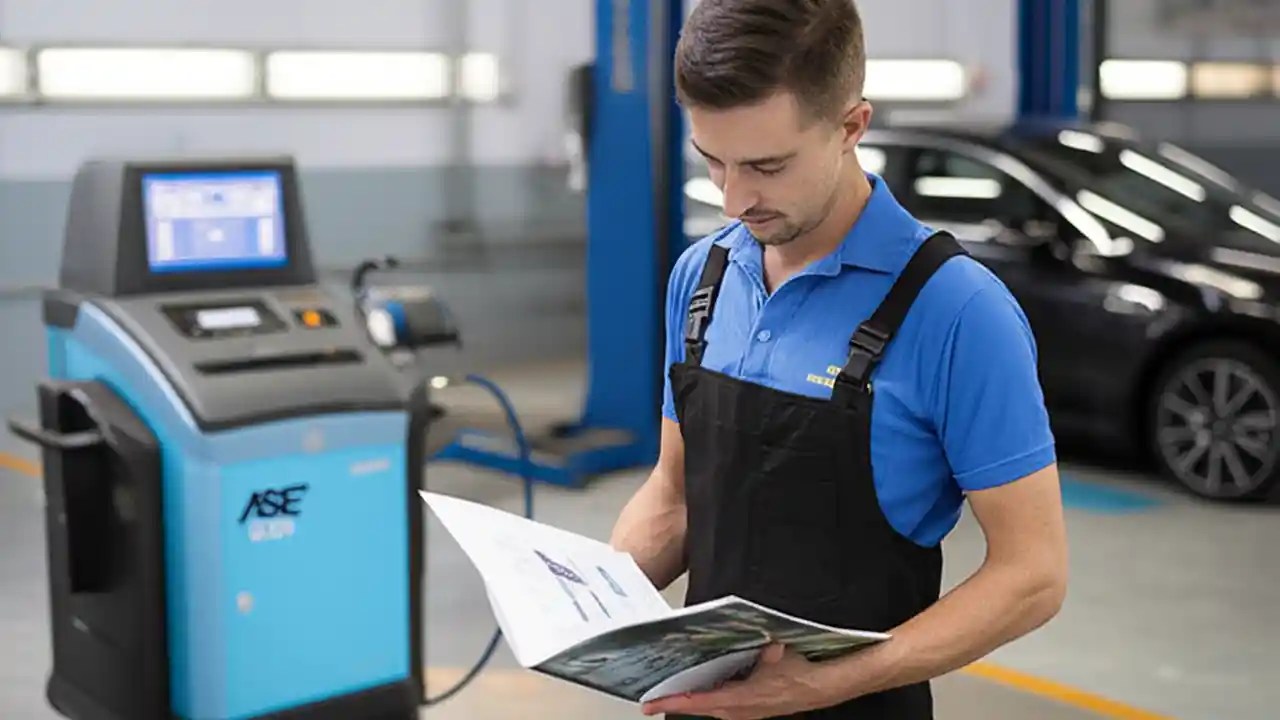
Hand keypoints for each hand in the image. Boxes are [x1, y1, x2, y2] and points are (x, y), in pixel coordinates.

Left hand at [641, 644, 834, 718]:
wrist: (822, 686)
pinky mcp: (753, 710)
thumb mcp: (781, 653)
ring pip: (712, 710)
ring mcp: (748, 712)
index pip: (700, 701)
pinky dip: (709, 702)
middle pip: (700, 709)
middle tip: (653, 700)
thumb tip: (766, 642)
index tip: (652, 702)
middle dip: (676, 703)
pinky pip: (724, 708)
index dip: (674, 701)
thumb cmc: (801, 671)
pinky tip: (706, 691)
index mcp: (743, 697)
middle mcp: (742, 710)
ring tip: (673, 695)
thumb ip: (769, 648)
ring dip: (692, 703)